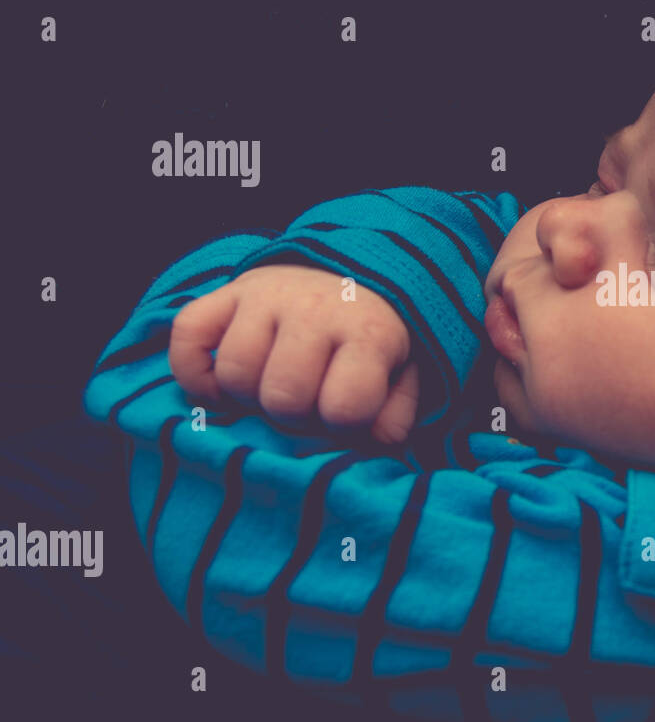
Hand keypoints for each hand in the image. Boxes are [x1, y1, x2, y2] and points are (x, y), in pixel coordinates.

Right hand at [168, 264, 420, 443]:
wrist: (351, 277)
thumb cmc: (370, 345)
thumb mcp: (400, 379)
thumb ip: (391, 418)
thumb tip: (370, 444)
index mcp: (367, 332)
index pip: (345, 406)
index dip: (342, 426)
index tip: (345, 415)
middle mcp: (314, 308)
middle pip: (282, 396)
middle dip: (292, 417)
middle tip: (306, 403)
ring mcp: (266, 295)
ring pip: (234, 374)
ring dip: (248, 397)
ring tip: (271, 387)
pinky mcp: (226, 292)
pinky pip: (186, 337)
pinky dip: (195, 372)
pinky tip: (224, 384)